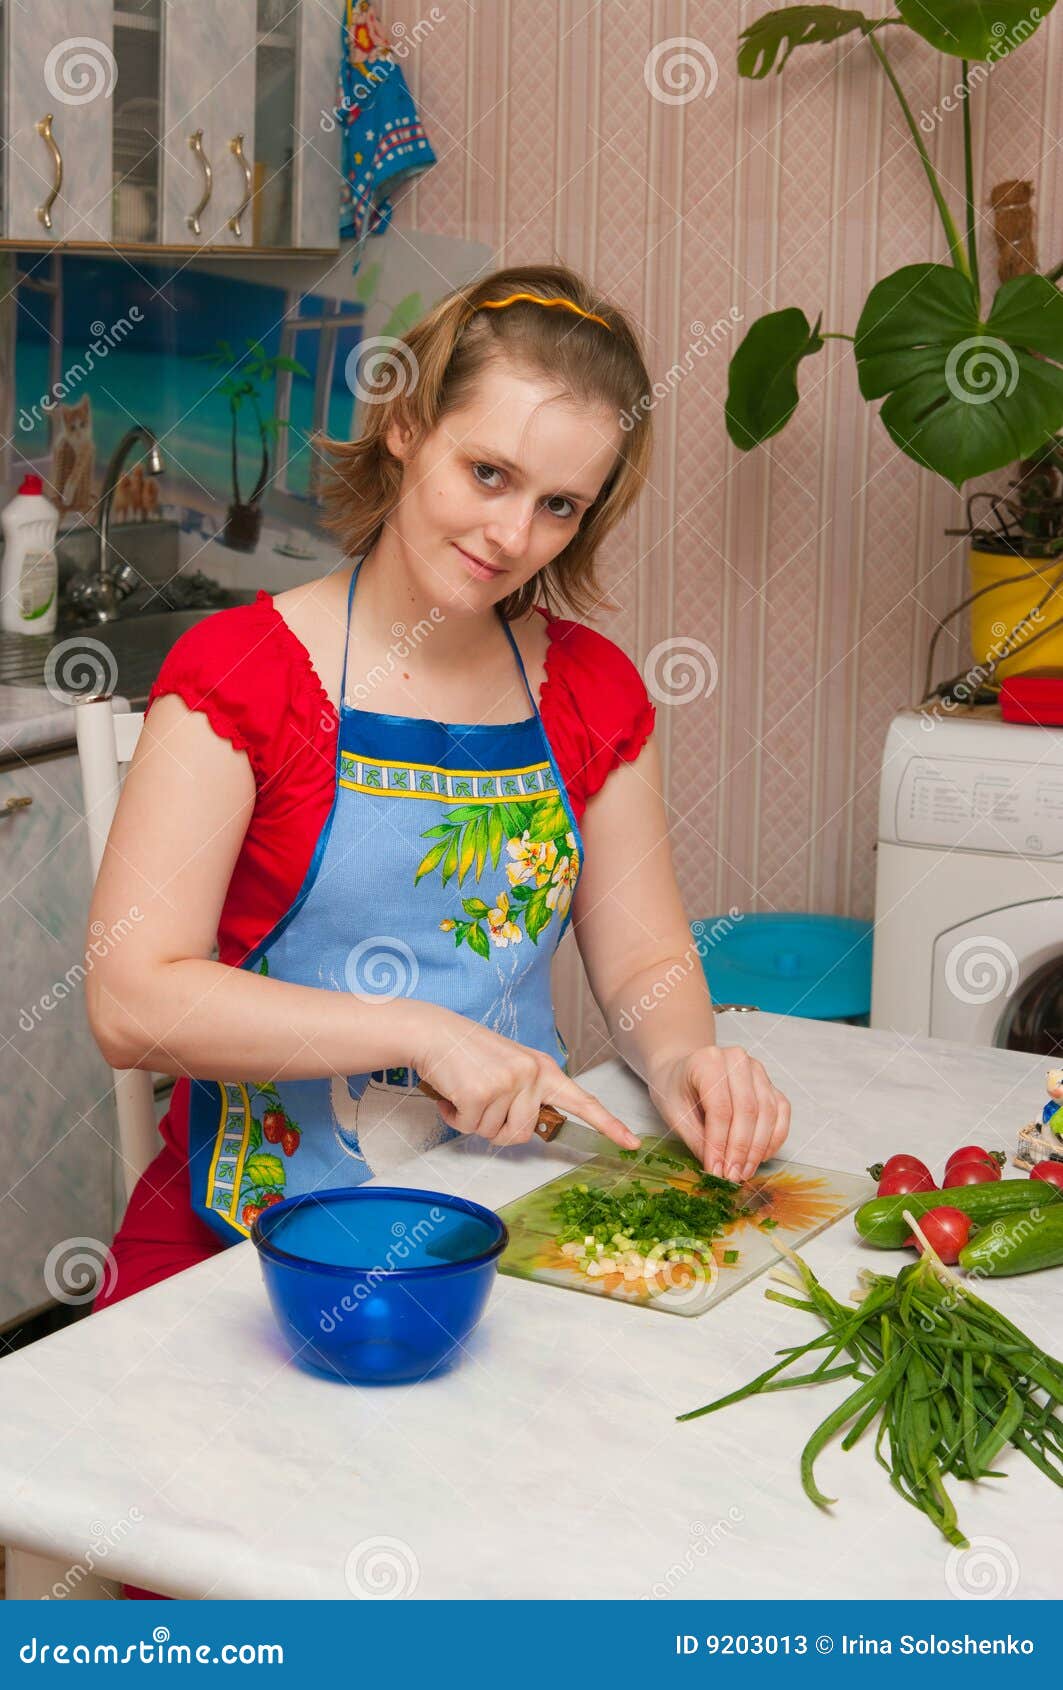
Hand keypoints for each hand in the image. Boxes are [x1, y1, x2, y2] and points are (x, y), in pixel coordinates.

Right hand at [414, 1007, 639, 1151]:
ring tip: (466, 1091)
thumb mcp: (511, 1067)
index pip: (581, 1101)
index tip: (632, 1143)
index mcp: (543, 1069)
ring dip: (474, 1121)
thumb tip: (531, 1130)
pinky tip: (452, 1095)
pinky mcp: (480, 1093)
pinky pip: (470, 1128)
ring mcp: (507, 1083)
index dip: (608, 1124)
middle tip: (481, 1102)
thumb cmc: (470, 1054)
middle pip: (524, 1134)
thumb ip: (529, 1094)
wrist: (434, 1032)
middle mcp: (531, 1075)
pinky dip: (456, 1118)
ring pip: (494, 1134)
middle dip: (498, 1129)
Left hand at [647, 1045, 789, 1179]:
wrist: (683, 1069)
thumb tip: (718, 1169)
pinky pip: (780, 1112)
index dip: (719, 1143)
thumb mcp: (675, 1114)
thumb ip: (697, 1139)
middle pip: (748, 1110)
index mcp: (708, 1061)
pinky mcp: (769, 1083)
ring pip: (768, 1113)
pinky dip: (774, 1138)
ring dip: (759, 1148)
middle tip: (732, 1176)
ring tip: (744, 1172)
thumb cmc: (676, 1089)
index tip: (716, 1171)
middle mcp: (737, 1060)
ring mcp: (757, 1070)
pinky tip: (761, 1157)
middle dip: (740, 1150)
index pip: (720, 1107)